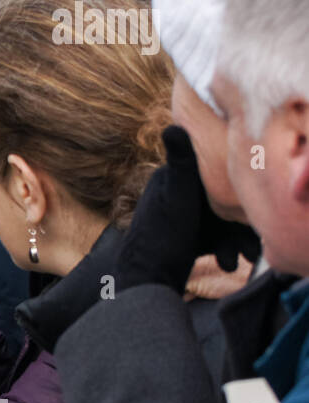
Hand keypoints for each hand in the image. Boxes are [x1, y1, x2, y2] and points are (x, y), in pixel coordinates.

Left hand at [117, 126, 259, 292]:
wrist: (146, 278)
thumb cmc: (162, 232)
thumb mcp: (176, 194)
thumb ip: (182, 162)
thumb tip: (174, 124)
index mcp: (178, 175)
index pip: (219, 170)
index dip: (238, 184)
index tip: (253, 201)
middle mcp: (184, 192)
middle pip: (226, 199)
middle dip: (244, 221)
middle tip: (255, 241)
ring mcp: (189, 215)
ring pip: (228, 222)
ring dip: (241, 240)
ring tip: (247, 257)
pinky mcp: (192, 236)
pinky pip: (221, 239)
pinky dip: (229, 250)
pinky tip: (230, 264)